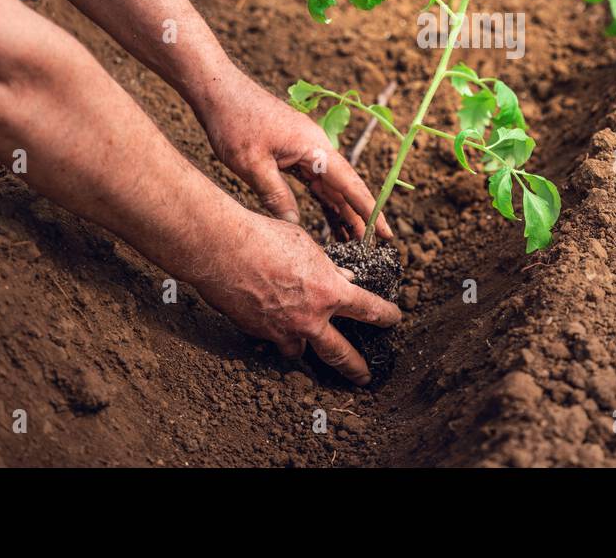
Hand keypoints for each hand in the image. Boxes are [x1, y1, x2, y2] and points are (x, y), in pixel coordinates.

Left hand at [193, 66, 392, 241]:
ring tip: (353, 240)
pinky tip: (330, 218)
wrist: (219, 92)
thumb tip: (294, 225)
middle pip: (345, 186)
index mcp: (314, 147)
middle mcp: (317, 147)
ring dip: (342, 210)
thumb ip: (276, 195)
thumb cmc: (235, 122)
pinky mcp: (293, 151)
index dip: (369, 210)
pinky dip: (324, 199)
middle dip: (359, 216)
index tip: (385, 232)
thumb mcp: (252, 165)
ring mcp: (306, 148)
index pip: (350, 184)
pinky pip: (316, 180)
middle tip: (371, 246)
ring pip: (331, 185)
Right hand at [196, 214, 400, 384]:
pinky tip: (270, 320)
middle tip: (364, 377)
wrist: (221, 249)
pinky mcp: (256, 332)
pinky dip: (274, 332)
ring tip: (306, 344)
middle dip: (355, 367)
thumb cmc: (265, 238)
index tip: (394, 319)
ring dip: (303, 347)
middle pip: (339, 353)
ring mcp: (281, 330)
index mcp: (329, 292)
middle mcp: (308, 318)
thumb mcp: (306, 245)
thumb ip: (326, 267)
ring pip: (298, 350)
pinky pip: (270, 338)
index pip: (368, 310)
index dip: (385, 316)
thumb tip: (342, 277)